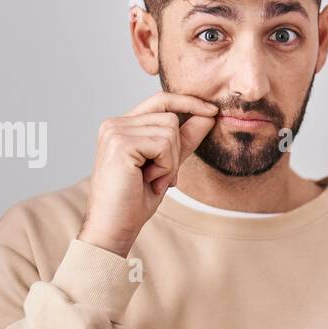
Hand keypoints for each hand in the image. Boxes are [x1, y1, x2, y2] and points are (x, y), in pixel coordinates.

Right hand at [77, 92, 218, 256]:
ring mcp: (115, 131)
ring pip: (170, 130)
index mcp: (122, 126)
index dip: (188, 102)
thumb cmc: (135, 200)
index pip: (160, 101)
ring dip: (170, 162)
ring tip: (152, 180)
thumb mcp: (167, 165)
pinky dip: (165, 167)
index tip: (212, 111)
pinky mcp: (120, 143)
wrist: (115, 227)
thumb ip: (184, 140)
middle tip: (159, 177)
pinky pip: (164, 145)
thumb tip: (208, 115)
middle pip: (171, 118)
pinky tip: (149, 181)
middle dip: (176, 152)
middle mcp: (115, 123)